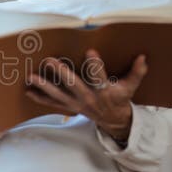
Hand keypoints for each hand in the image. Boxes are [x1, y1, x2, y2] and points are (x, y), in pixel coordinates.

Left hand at [24, 50, 147, 140]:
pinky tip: (28, 91)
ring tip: (31, 76)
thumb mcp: (130, 87)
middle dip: (61, 72)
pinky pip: (53, 103)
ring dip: (44, 85)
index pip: (100, 77)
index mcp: (105, 91)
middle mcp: (89, 97)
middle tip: (50, 60)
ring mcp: (77, 103)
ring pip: (58, 95)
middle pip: (74, 84)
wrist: (113, 121)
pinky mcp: (69, 106)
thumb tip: (143, 57)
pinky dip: (40, 98)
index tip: (90, 51)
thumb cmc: (120, 99)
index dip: (95, 65)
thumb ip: (136, 72)